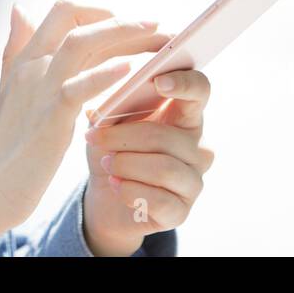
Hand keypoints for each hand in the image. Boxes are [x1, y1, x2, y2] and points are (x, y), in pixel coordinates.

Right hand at [0, 0, 167, 253]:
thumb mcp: (6, 89)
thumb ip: (15, 49)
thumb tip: (19, 8)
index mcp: (25, 59)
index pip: (62, 11)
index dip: (98, 10)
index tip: (125, 24)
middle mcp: (32, 66)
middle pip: (75, 18)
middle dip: (120, 18)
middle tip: (156, 27)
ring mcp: (40, 89)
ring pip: (80, 42)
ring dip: (123, 33)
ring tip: (158, 39)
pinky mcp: (51, 118)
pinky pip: (80, 87)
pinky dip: (106, 75)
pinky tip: (130, 70)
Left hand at [80, 69, 214, 255]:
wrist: (106, 195)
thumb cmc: (113, 149)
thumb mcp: (107, 122)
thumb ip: (110, 106)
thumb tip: (99, 99)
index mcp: (184, 116)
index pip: (200, 91)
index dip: (184, 83)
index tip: (158, 81)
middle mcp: (197, 148)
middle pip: (165, 137)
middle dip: (122, 137)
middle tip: (93, 136)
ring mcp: (193, 181)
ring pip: (163, 169)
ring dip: (125, 164)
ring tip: (106, 163)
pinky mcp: (181, 211)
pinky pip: (160, 200)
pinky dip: (129, 190)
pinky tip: (115, 185)